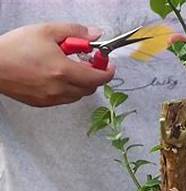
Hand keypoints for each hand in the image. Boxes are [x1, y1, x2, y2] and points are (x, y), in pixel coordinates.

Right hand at [0, 23, 114, 106]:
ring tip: (70, 68)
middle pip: (90, 88)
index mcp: (63, 71)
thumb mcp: (47, 31)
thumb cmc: (16, 47)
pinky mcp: (42, 104)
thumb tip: (95, 34)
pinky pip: (64, 99)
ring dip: (81, 83)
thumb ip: (75, 32)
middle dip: (94, 76)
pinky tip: (58, 77)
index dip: (108, 71)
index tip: (108, 64)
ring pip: (78, 95)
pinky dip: (68, 89)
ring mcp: (51, 99)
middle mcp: (60, 88)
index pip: (98, 78)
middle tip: (88, 62)